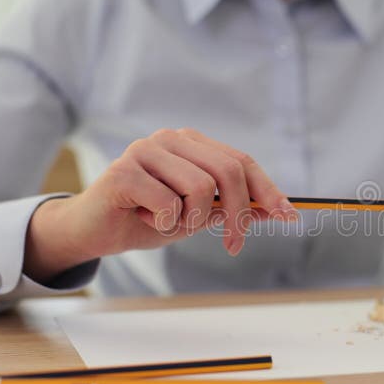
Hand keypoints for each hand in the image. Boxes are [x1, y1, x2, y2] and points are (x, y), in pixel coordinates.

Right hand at [24, 128, 297, 281]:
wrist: (94, 232)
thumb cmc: (146, 219)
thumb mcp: (195, 217)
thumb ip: (227, 209)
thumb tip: (273, 210)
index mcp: (190, 143)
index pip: (240, 160)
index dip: (268, 189)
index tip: (288, 217)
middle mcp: (170, 138)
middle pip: (228, 170)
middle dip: (239, 213)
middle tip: (234, 245)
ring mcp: (146, 149)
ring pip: (200, 188)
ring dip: (190, 220)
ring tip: (167, 224)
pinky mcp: (125, 170)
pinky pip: (168, 204)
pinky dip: (164, 224)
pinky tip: (143, 219)